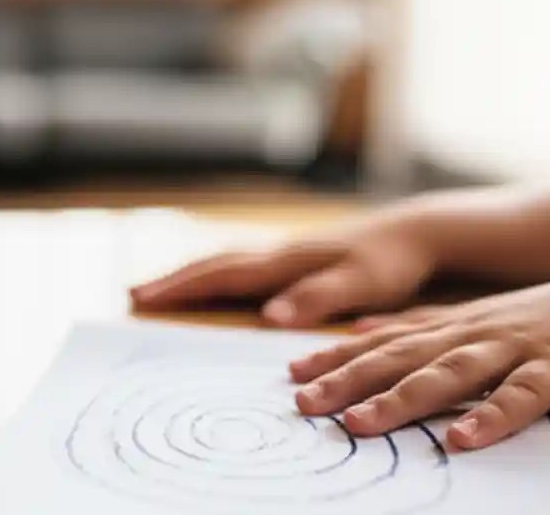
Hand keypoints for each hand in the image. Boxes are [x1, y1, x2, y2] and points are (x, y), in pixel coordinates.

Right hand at [130, 211, 437, 326]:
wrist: (417, 232)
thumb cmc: (393, 263)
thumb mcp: (362, 284)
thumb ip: (317, 298)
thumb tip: (269, 317)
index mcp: (287, 261)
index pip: (223, 275)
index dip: (181, 287)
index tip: (143, 298)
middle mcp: (280, 252)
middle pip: (214, 263)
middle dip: (173, 279)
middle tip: (132, 293)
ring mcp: (287, 251)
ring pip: (226, 260)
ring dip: (190, 273)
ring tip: (159, 286)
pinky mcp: (298, 256)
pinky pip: (243, 263)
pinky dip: (216, 272)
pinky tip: (213, 280)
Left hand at [288, 273, 549, 449]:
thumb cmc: (549, 321)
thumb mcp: (476, 318)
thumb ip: (420, 326)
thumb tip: (363, 330)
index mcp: (453, 325)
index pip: (383, 341)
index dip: (337, 357)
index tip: (292, 376)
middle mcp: (474, 334)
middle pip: (402, 357)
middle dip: (349, 379)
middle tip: (304, 403)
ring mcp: (515, 350)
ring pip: (450, 374)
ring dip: (403, 399)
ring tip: (360, 423)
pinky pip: (523, 399)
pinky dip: (492, 417)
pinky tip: (463, 439)